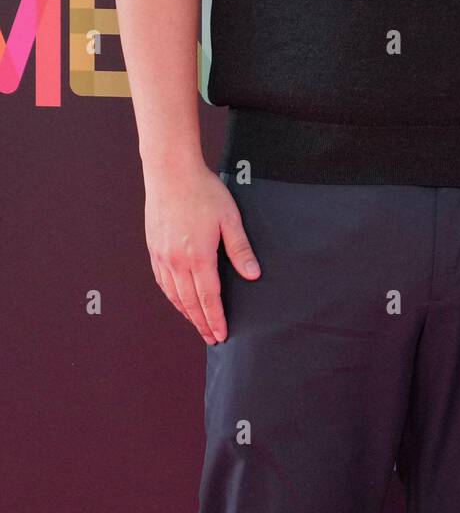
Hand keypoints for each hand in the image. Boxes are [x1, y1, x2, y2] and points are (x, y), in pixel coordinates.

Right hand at [143, 160, 260, 344]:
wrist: (171, 174)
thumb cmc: (203, 192)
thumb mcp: (229, 219)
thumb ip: (240, 249)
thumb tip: (252, 274)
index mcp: (198, 257)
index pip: (209, 298)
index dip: (216, 319)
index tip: (221, 335)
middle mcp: (177, 262)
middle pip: (190, 302)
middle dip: (202, 323)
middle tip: (212, 338)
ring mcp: (162, 256)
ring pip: (174, 295)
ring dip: (186, 312)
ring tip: (197, 324)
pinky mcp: (154, 249)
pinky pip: (162, 281)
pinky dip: (171, 296)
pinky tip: (178, 299)